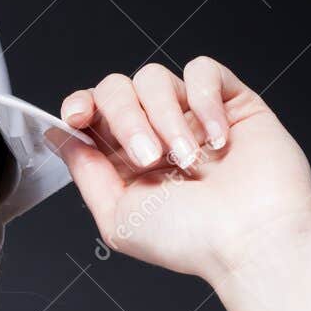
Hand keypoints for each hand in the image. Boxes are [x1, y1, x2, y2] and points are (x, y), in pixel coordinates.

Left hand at [43, 56, 310, 286]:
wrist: (251, 240)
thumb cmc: (193, 240)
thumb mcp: (119, 217)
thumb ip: (87, 174)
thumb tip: (59, 137)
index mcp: (129, 163)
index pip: (93, 114)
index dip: (81, 105)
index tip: (78, 116)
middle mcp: (159, 136)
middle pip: (118, 89)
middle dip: (125, 117)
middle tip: (149, 158)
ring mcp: (195, 118)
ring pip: (155, 78)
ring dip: (166, 118)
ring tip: (187, 159)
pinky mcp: (232, 102)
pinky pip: (203, 70)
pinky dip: (204, 100)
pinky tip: (217, 140)